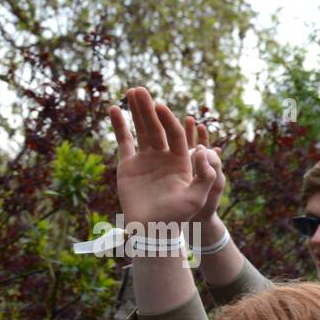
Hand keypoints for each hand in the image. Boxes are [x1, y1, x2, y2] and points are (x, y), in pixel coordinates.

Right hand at [109, 86, 219, 226]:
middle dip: (149, 109)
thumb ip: (205, 176)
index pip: (176, 135)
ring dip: (136, 111)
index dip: (168, 120)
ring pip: (141, 130)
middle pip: (157, 127)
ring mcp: (146, 159)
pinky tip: (115, 109)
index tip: (160, 106)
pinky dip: (119, 125)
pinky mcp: (129, 165)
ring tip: (131, 91)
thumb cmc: (176, 217)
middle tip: (141, 90)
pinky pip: (124, 141)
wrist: (151, 230)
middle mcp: (164, 157)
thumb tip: (203, 150)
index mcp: (182, 162)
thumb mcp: (197, 198)